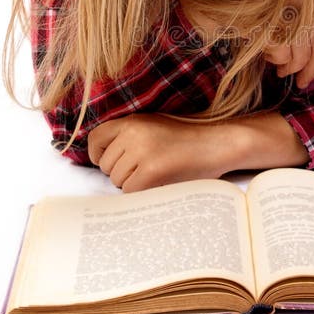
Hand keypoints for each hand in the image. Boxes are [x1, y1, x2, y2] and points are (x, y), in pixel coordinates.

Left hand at [87, 113, 232, 192]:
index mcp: (132, 121)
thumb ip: (128, 135)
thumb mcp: (154, 126)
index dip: (98, 154)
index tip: (107, 162)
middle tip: (144, 169)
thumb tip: (100, 156)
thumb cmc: (187, 138)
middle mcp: (133, 134)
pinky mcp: (152, 171)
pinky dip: (142, 192)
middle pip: (106, 165)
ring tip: (155, 174)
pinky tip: (159, 183)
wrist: (218, 143)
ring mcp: (142, 152)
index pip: (96, 138)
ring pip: (117, 180)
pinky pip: (130, 190)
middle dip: (120, 172)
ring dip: (132, 183)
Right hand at [263, 0, 313, 89]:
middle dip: (310, 73)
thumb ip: (311, 28)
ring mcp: (293, 19)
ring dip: (289, 69)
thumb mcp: (295, 9)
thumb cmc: (266, 1)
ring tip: (281, 72)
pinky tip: (266, 55)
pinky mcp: (275, 28)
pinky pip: (282, 56)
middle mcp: (310, 11)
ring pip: (300, 58)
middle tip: (301, 83)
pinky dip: (274, 59)